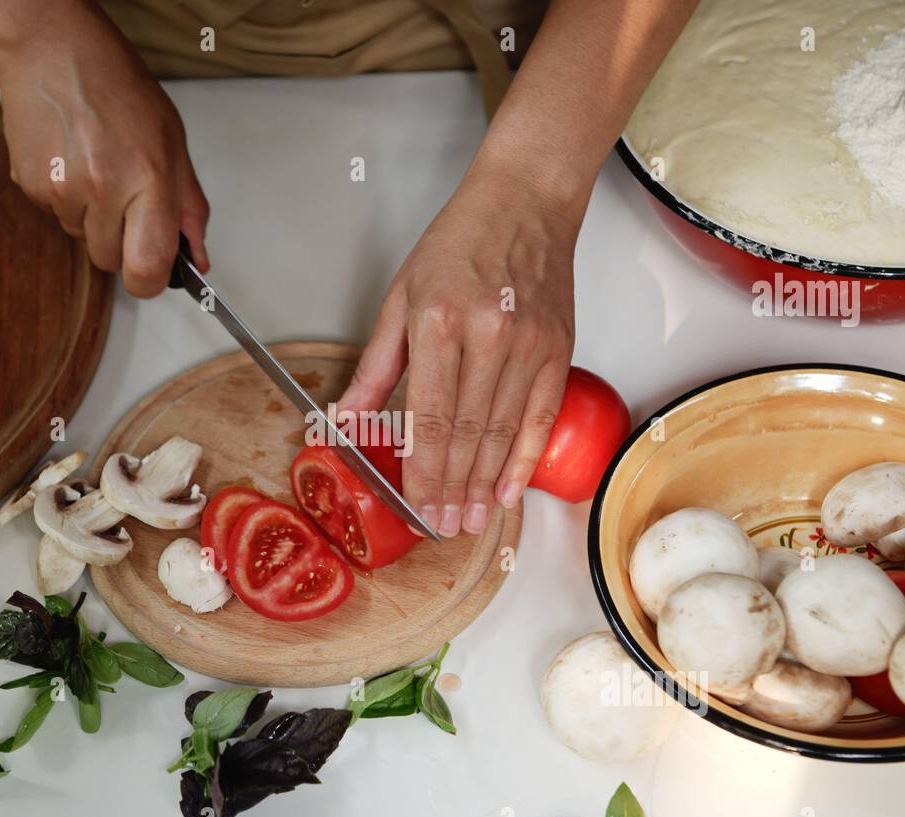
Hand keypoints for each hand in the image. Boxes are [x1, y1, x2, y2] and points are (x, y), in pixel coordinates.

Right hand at [0, 4, 209, 295]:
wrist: (51, 49)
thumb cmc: (117, 87)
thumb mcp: (173, 142)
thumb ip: (189, 207)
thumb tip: (197, 258)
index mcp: (147, 179)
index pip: (148, 268)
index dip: (151, 282)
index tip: (155, 273)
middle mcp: (102, 189)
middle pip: (111, 262)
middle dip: (122, 244)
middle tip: (127, 200)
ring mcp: (62, 191)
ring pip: (83, 240)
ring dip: (94, 219)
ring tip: (98, 168)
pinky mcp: (31, 188)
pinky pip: (57, 217)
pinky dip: (68, 200)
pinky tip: (73, 161)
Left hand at [338, 164, 579, 536]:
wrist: (525, 203)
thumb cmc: (459, 244)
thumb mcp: (400, 297)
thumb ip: (376, 367)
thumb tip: (347, 420)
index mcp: (439, 324)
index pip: (430, 419)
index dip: (424, 473)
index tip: (419, 507)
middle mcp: (488, 338)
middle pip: (467, 435)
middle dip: (452, 488)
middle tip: (444, 526)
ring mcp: (528, 347)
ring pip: (503, 433)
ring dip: (486, 484)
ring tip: (472, 519)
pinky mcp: (557, 350)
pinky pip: (541, 417)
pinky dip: (525, 458)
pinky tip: (510, 488)